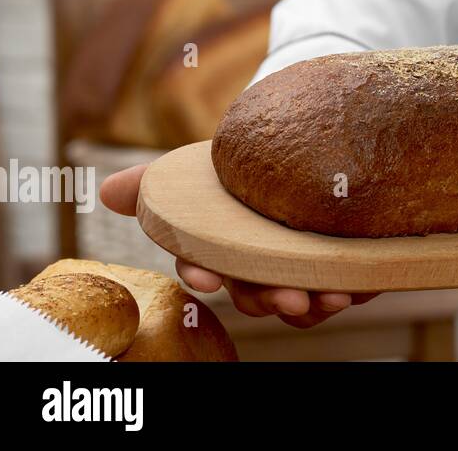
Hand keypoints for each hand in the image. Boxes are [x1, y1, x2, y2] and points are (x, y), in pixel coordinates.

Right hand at [100, 164, 377, 327]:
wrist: (307, 153)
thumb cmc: (243, 172)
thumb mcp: (206, 168)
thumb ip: (159, 182)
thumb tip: (103, 190)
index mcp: (221, 247)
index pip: (202, 265)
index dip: (202, 272)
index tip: (207, 276)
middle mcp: (254, 267)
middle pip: (252, 294)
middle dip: (267, 298)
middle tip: (288, 297)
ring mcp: (294, 272)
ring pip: (294, 303)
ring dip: (309, 304)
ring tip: (328, 296)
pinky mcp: (334, 268)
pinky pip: (336, 293)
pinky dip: (344, 292)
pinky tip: (354, 288)